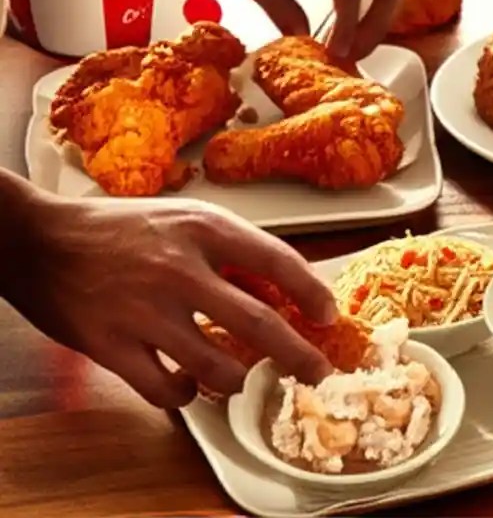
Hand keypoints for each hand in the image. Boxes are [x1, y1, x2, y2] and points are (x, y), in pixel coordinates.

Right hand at [10, 196, 336, 407]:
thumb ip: (231, 254)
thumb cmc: (121, 230)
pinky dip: (184, 396)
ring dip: (238, 381)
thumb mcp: (184, 222)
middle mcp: (179, 269)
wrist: (38, 239)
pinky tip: (187, 386)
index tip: (329, 318)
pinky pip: (164, 391)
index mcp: (203, 230)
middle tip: (317, 372)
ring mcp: (143, 311)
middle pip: (259, 324)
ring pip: (216, 367)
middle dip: (298, 355)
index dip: (313, 294)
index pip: (279, 262)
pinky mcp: (110, 345)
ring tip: (242, 380)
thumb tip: (284, 295)